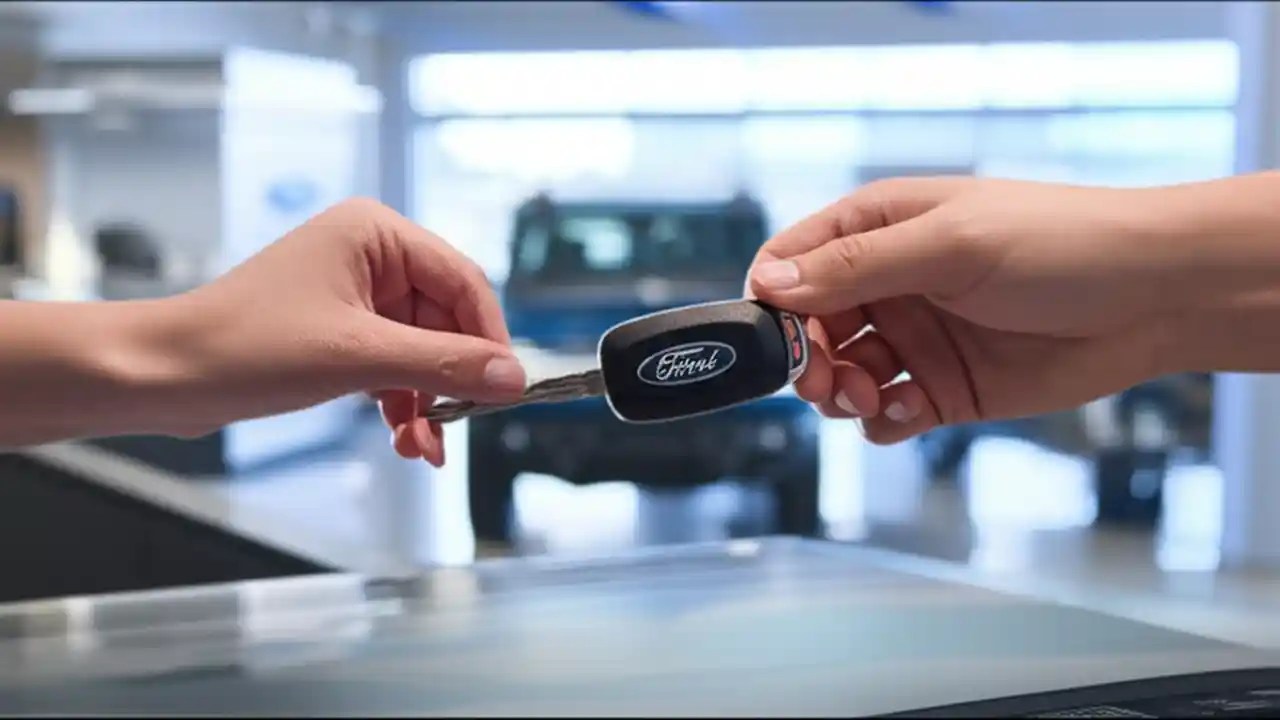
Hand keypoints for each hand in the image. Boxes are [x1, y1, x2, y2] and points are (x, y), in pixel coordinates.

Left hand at [155, 198, 526, 464]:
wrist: (163, 376)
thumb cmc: (247, 347)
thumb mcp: (359, 357)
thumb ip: (444, 365)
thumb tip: (514, 379)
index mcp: (376, 233)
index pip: (464, 282)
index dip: (490, 338)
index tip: (506, 390)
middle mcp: (370, 254)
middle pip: (447, 320)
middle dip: (452, 380)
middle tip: (462, 428)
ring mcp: (353, 294)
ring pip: (422, 350)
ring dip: (428, 401)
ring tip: (425, 450)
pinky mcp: (338, 331)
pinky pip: (393, 365)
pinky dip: (402, 403)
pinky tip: (405, 440)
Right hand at [745, 176, 1191, 444]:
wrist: (1154, 299)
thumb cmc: (1061, 245)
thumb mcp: (950, 245)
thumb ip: (858, 266)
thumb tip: (773, 283)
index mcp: (882, 228)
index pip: (794, 261)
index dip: (774, 300)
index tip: (776, 338)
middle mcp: (891, 283)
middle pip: (810, 328)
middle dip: (807, 359)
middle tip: (825, 383)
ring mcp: (916, 337)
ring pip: (843, 376)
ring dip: (842, 394)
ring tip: (872, 399)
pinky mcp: (944, 388)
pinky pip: (888, 414)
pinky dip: (885, 421)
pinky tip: (910, 411)